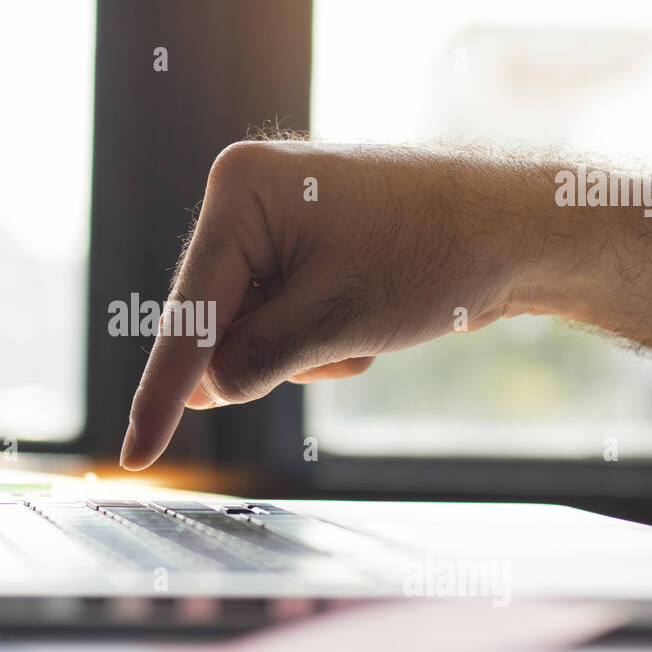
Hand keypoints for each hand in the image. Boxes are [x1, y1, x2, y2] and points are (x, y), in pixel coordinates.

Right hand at [119, 140, 545, 469]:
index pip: (185, 315)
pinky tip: (369, 316)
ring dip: (303, 350)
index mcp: (240, 193)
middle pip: (216, 322)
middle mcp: (247, 197)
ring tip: (366, 322)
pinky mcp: (304, 245)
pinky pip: (283, 318)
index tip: (133, 458)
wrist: (517, 226)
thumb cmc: (430, 257)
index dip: (159, 395)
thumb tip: (206, 390)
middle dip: (269, 355)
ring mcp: (275, 220)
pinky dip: (319, 338)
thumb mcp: (330, 323)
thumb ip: (251, 362)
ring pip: (252, 329)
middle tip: (338, 341)